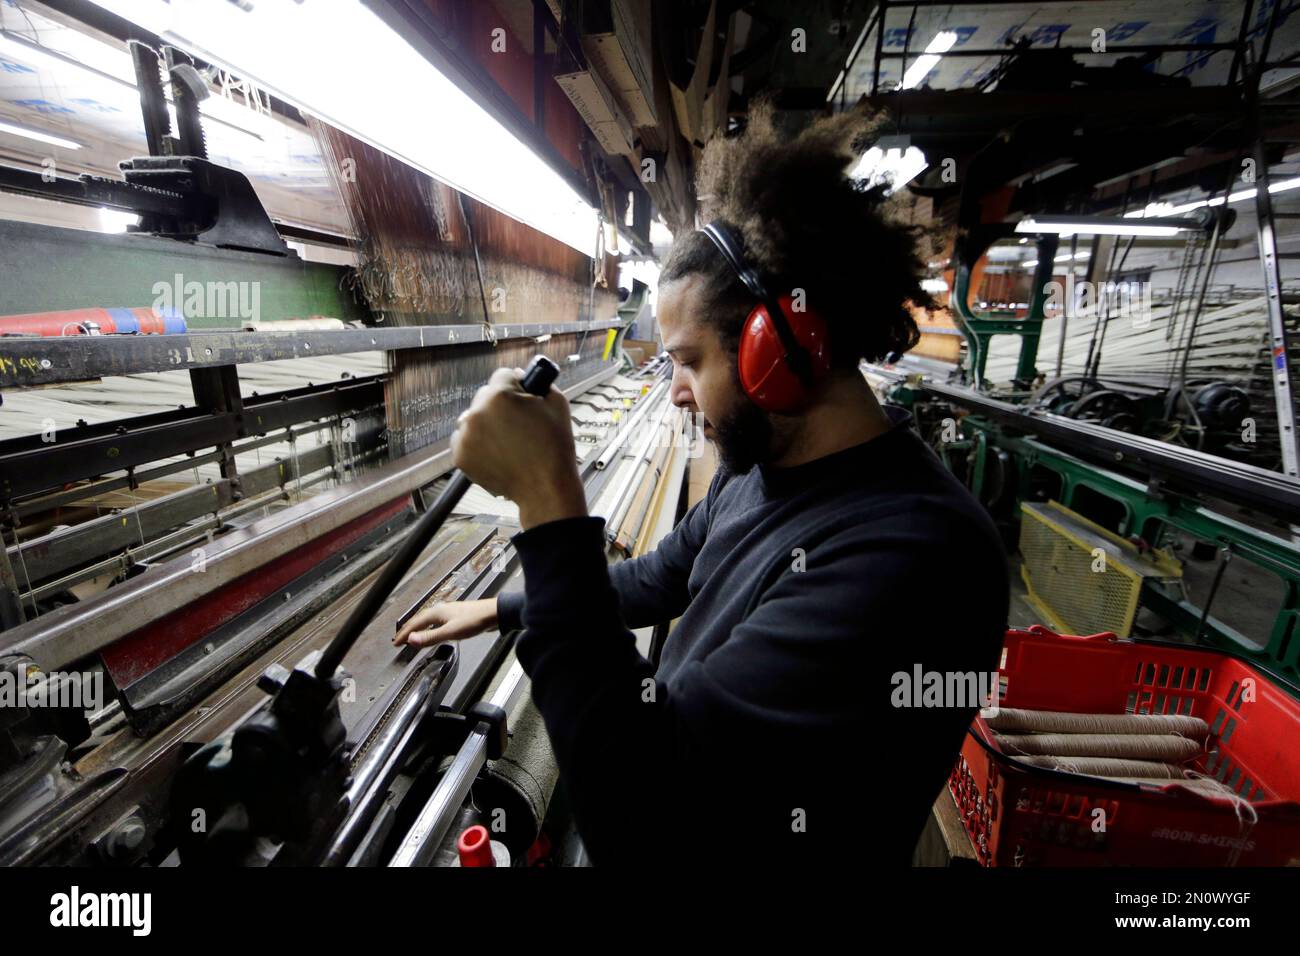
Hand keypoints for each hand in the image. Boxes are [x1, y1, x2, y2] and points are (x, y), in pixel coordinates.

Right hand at [394, 597, 495, 646]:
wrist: (493, 614)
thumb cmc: (474, 620)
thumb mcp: (450, 632)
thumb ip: (430, 637)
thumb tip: (410, 640)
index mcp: (436, 613)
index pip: (414, 624)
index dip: (404, 634)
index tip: (396, 643)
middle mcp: (440, 610)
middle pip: (419, 620)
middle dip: (408, 630)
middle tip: (399, 639)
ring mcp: (448, 613)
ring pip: (427, 620)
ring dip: (418, 629)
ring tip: (412, 636)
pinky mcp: (455, 617)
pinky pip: (436, 622)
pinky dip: (429, 628)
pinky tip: (433, 631)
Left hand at [452, 366, 586, 529]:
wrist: (545, 488)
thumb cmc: (553, 450)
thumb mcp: (557, 403)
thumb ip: (539, 383)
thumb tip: (523, 377)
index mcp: (500, 396)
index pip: (503, 376)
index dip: (517, 386)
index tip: (522, 397)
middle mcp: (477, 413)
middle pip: (486, 396)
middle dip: (501, 405)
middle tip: (519, 424)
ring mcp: (466, 435)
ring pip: (474, 417)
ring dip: (487, 424)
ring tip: (509, 441)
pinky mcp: (460, 455)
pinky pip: (465, 439)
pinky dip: (478, 443)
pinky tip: (498, 451)